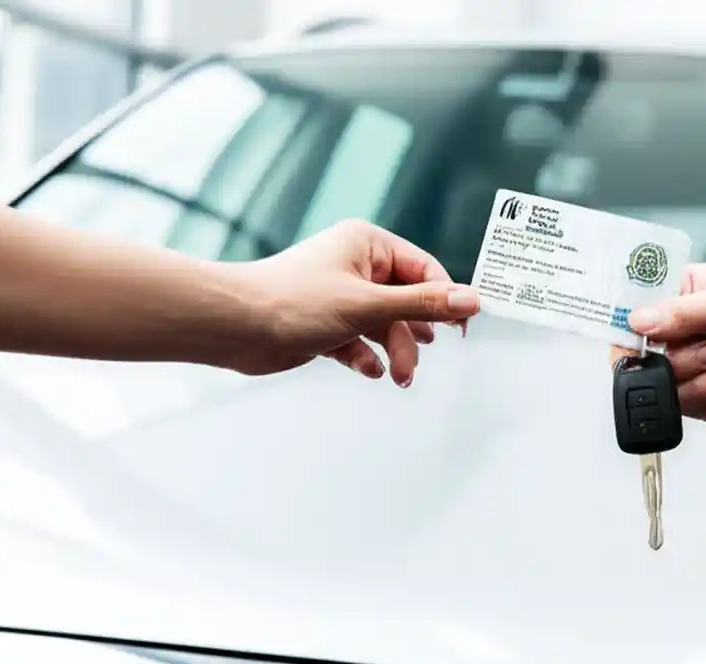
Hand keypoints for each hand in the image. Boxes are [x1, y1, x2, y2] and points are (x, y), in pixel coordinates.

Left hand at [223, 220, 479, 381]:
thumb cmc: (291, 302)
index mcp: (368, 244)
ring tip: (398, 375)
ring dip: (394, 351)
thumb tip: (472, 300)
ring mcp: (341, 295)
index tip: (461, 330)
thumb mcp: (368, 305)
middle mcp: (356, 266)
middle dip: (413, 335)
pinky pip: (359, 341)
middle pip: (406, 301)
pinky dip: (366, 357)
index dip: (445, 299)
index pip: (424, 270)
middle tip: (416, 364)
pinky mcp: (326, 323)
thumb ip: (423, 304)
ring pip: (384, 325)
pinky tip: (368, 370)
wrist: (233, 326)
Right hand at [619, 264, 705, 422]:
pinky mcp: (694, 397)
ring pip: (653, 374)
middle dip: (665, 346)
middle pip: (635, 341)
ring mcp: (685, 363)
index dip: (625, 308)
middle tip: (702, 341)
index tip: (627, 320)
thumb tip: (637, 321)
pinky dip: (705, 388)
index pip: (637, 296)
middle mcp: (680, 327)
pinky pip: (676, 399)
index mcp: (686, 291)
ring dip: (692, 367)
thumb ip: (683, 310)